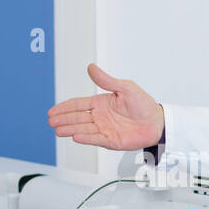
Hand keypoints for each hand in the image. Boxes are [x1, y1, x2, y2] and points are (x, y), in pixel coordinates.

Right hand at [46, 63, 164, 149]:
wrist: (157, 122)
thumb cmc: (144, 104)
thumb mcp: (125, 87)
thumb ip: (106, 80)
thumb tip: (91, 68)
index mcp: (102, 103)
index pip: (79, 105)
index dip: (65, 107)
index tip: (52, 110)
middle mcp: (101, 117)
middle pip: (77, 118)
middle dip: (63, 119)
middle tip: (51, 121)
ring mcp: (105, 129)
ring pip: (83, 129)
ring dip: (70, 129)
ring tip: (57, 130)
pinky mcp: (111, 140)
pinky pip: (95, 139)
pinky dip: (85, 138)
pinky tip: (74, 136)